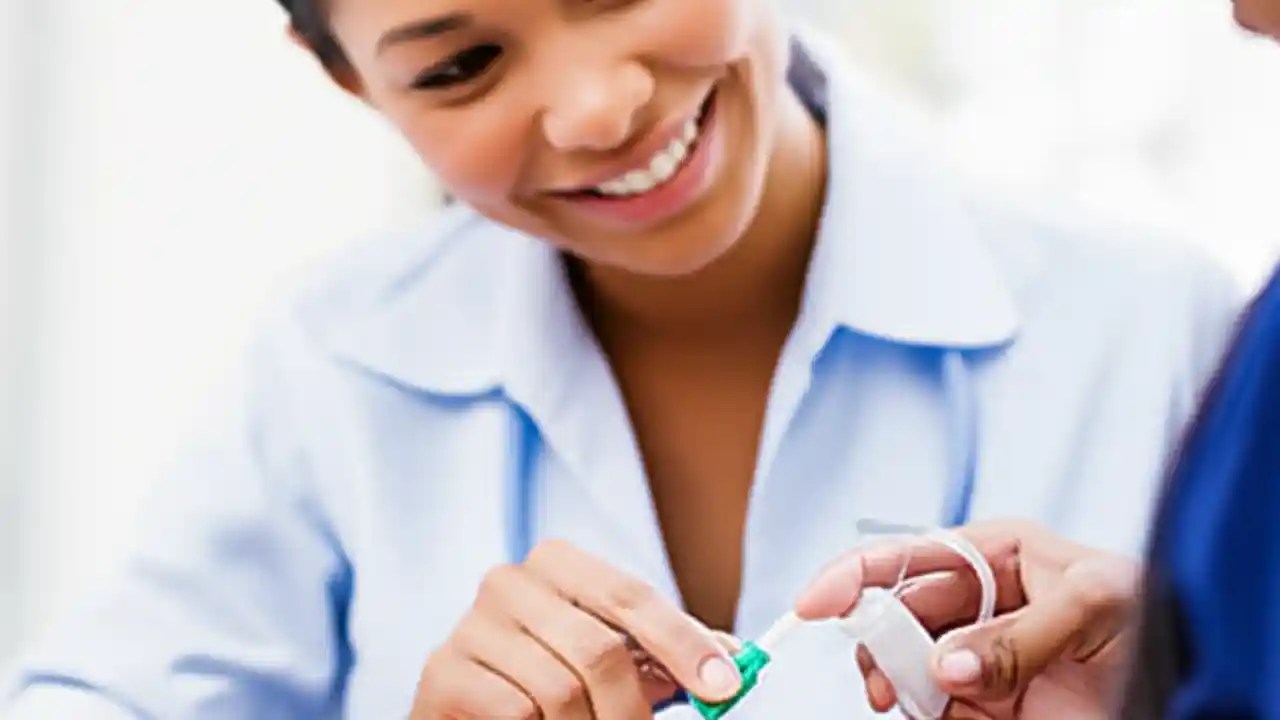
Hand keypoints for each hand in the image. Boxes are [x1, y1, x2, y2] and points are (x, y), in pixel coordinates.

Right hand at [412, 539, 742, 718]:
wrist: (468, 712)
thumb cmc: (551, 682)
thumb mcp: (616, 661)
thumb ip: (668, 655)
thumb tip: (736, 663)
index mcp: (557, 562)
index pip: (631, 595)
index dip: (683, 642)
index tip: (724, 687)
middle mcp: (508, 581)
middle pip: (599, 649)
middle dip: (632, 709)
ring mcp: (470, 626)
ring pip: (560, 691)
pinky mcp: (443, 674)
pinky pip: (518, 713)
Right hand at [795, 520, 1138, 718]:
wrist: (1189, 681)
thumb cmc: (1154, 621)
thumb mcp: (1094, 609)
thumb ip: (1019, 633)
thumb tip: (947, 665)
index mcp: (999, 553)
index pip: (910, 555)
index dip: (855, 574)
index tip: (817, 604)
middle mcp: (980, 600)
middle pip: (898, 615)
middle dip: (878, 642)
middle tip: (881, 679)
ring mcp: (978, 654)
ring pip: (906, 664)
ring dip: (895, 683)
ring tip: (904, 702)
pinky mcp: (985, 704)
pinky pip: (930, 706)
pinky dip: (919, 713)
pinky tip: (926, 714)